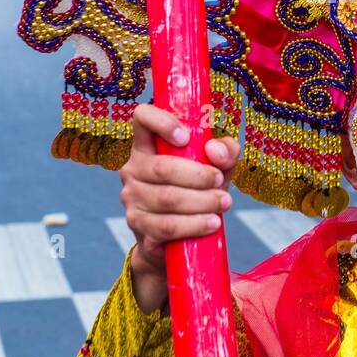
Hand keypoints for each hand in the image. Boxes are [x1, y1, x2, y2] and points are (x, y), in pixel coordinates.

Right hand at [120, 104, 239, 313]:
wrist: (177, 239)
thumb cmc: (196, 192)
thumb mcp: (215, 168)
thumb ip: (225, 152)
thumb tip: (215, 150)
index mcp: (147, 146)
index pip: (141, 118)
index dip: (161, 122)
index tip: (186, 138)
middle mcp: (133, 169)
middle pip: (162, 168)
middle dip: (199, 176)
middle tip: (221, 182)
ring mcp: (131, 199)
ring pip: (167, 199)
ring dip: (202, 202)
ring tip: (224, 204)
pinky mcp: (138, 226)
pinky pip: (166, 226)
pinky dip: (194, 224)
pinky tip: (212, 223)